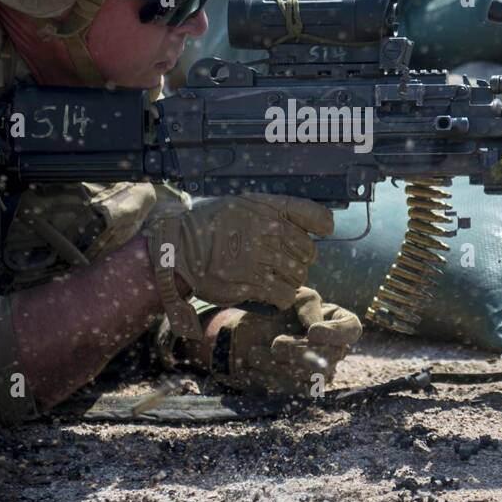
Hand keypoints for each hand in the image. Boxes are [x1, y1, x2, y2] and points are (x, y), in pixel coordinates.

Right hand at [143, 193, 333, 337]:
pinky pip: (284, 294)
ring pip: (298, 274)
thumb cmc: (213, 225)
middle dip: (299, 260)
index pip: (315, 217)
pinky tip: (269, 291)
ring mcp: (257, 256)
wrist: (177, 247)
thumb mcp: (244, 204)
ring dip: (289, 279)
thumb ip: (279, 211)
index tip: (318, 233)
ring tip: (271, 276)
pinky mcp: (248, 282)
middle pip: (308, 252)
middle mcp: (265, 229)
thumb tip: (324, 224)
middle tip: (281, 262)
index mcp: (267, 208)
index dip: (321, 227)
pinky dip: (281, 296)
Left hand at [185, 287, 362, 395]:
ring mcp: (323, 370)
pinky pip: (295, 389)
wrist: (248, 331)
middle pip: (331, 356)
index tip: (312, 331)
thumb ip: (307, 304)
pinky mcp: (305, 386)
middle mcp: (336, 348)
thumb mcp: (291, 296)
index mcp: (338, 321)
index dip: (336, 333)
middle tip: (275, 344)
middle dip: (300, 351)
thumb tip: (315, 324)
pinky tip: (253, 369)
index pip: (351, 329)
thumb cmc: (275, 308)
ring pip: (312, 376)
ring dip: (281, 366)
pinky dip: (273, 378)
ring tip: (254, 354)